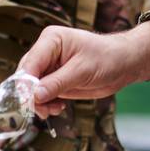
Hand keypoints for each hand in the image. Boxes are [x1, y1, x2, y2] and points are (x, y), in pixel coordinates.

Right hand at [18, 21, 149, 118]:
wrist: (124, 64)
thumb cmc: (107, 57)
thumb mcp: (82, 70)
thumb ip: (57, 83)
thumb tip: (34, 95)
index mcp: (51, 40)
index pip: (30, 63)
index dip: (25, 83)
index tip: (28, 101)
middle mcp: (46, 52)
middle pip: (26, 77)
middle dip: (32, 96)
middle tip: (43, 110)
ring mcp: (50, 67)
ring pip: (32, 88)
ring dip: (39, 102)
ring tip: (54, 110)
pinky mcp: (55, 80)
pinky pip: (42, 95)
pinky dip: (47, 104)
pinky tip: (58, 107)